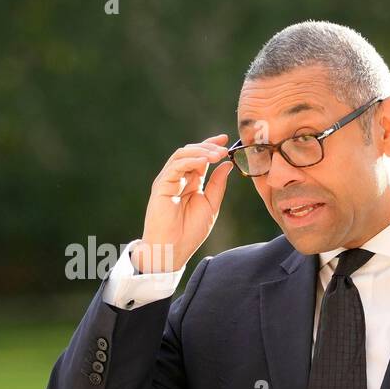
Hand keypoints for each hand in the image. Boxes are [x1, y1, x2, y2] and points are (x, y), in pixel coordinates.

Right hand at [135, 134, 233, 272]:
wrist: (173, 248)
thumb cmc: (190, 231)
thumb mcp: (211, 205)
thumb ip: (217, 185)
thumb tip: (227, 165)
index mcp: (191, 182)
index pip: (200, 157)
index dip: (211, 146)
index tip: (226, 139)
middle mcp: (179, 178)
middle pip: (191, 152)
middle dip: (208, 147)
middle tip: (224, 148)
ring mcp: (169, 180)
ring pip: (182, 155)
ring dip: (201, 151)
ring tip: (217, 154)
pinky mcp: (161, 185)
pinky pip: (175, 166)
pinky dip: (190, 160)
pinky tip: (205, 161)